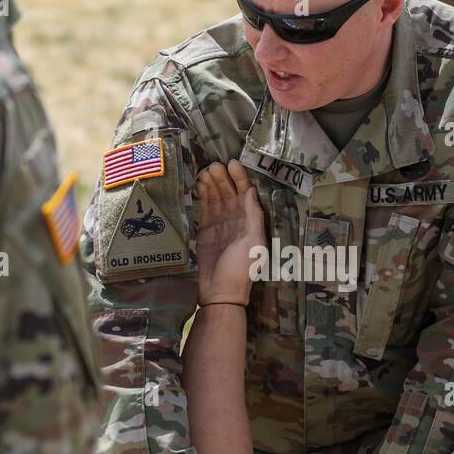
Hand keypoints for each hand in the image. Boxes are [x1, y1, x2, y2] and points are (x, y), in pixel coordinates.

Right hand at [195, 160, 263, 306]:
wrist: (220, 290)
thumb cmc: (241, 268)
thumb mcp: (254, 242)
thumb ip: (253, 216)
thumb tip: (251, 191)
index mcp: (250, 221)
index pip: (245, 193)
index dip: (240, 178)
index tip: (231, 163)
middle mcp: (235, 219)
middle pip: (229, 192)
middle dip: (222, 177)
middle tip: (213, 165)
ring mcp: (220, 223)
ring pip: (216, 197)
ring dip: (212, 183)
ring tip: (205, 171)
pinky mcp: (206, 229)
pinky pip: (205, 207)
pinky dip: (203, 194)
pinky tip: (199, 183)